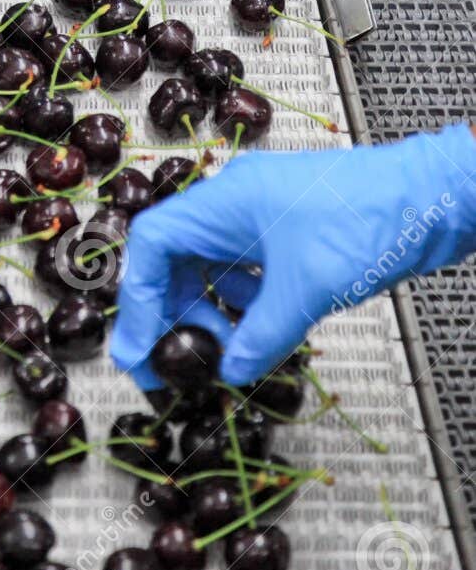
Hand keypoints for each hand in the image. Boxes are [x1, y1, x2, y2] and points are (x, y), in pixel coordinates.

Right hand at [110, 124, 475, 389]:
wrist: (431, 198)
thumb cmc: (369, 221)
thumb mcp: (308, 290)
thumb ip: (261, 337)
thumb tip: (231, 371)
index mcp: (224, 199)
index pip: (154, 243)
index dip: (139, 299)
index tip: (138, 349)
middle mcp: (234, 202)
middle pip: (177, 258)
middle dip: (173, 313)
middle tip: (177, 364)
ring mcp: (261, 215)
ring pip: (211, 267)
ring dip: (211, 313)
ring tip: (227, 354)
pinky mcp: (288, 231)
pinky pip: (245, 270)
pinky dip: (244, 305)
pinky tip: (261, 333)